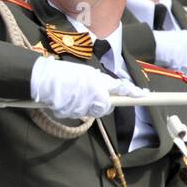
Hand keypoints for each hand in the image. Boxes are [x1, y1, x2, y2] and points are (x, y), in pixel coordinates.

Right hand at [29, 55, 146, 119]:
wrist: (41, 80)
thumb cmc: (62, 73)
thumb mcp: (85, 72)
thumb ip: (100, 82)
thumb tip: (110, 88)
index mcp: (97, 84)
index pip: (120, 89)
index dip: (133, 93)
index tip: (145, 94)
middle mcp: (93, 98)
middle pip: (106, 107)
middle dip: (102, 102)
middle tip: (92, 91)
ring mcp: (81, 108)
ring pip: (92, 111)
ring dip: (87, 104)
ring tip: (74, 92)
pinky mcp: (70, 115)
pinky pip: (77, 113)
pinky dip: (73, 107)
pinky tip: (66, 98)